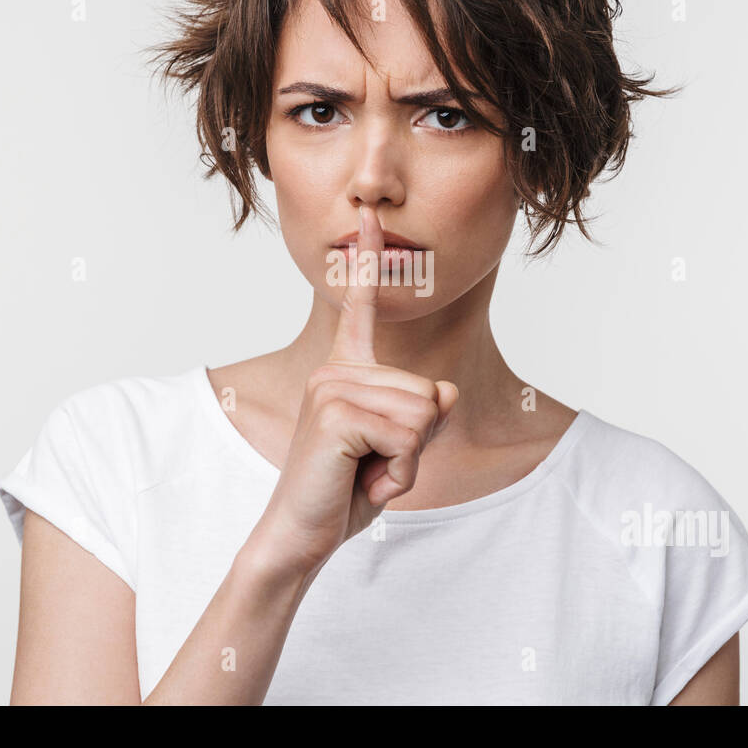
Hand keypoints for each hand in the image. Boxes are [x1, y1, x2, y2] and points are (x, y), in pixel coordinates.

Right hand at [251, 205, 457, 577]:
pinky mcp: (335, 412)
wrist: (302, 534)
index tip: (366, 213)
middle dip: (416, 444)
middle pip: (427, 392)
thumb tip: (445, 391)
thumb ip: (425, 417)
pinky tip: (361, 479)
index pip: (361, 307)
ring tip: (364, 472)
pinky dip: (398, 471)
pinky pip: (407, 435)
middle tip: (372, 465)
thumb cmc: (344, 492)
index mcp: (346, 370)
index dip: (366, 259)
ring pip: (422, 414)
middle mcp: (336, 370)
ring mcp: (332, 387)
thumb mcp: (398, 451)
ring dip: (407, 460)